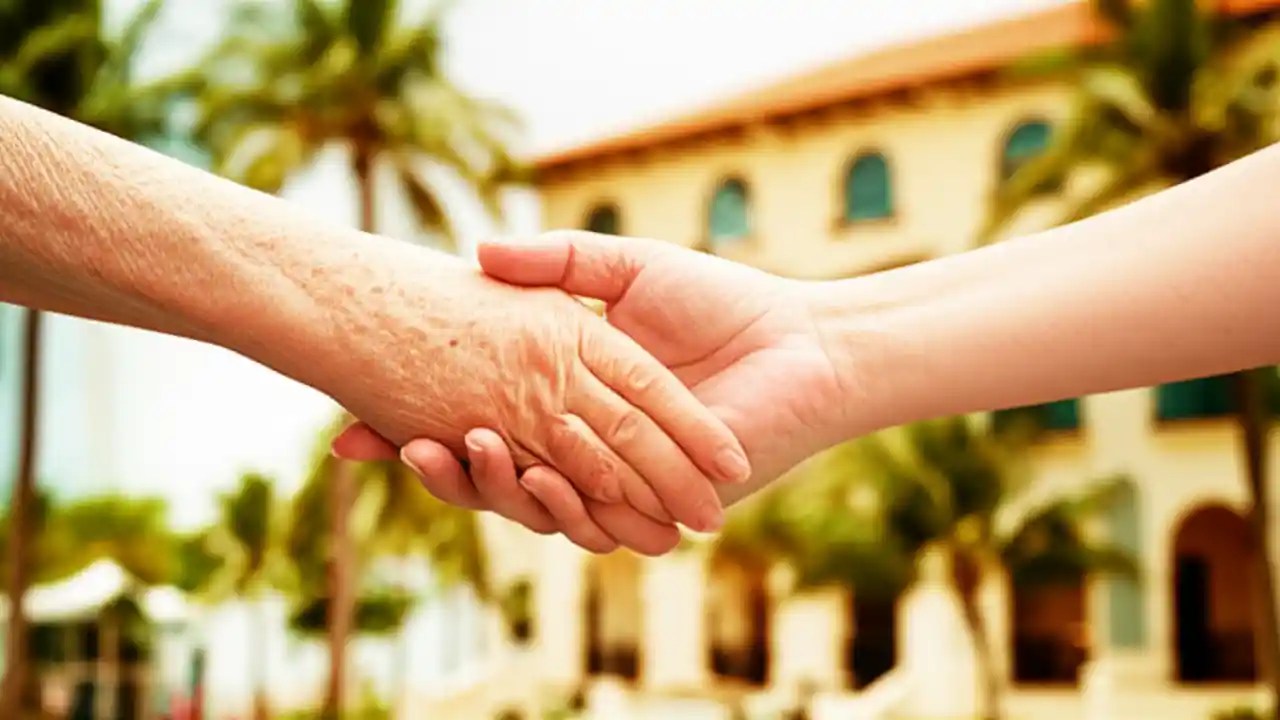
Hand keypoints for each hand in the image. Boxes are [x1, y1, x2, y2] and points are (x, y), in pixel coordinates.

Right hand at [335, 231, 867, 550]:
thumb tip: (477, 251)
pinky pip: (603, 523)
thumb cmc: (718, 301)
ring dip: (499, 489)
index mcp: (569, 403)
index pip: (484, 424)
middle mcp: (588, 452)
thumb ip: (557, 262)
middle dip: (451, 467)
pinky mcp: (665, 508)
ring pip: (542, 508)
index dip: (425, 427)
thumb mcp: (624, 268)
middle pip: (499, 477)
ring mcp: (626, 484)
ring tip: (471, 450)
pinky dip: (564, 507)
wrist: (802, 340)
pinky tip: (535, 479)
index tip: (363, 421)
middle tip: (405, 444)